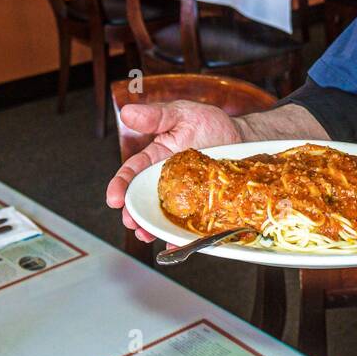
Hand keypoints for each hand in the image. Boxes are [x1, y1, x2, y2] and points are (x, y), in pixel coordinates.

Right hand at [104, 100, 242, 242]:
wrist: (243, 137)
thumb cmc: (210, 124)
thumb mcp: (181, 113)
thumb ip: (155, 116)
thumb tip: (127, 112)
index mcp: (156, 159)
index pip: (132, 173)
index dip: (120, 186)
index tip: (114, 199)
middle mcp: (165, 181)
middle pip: (142, 201)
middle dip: (132, 214)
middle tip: (130, 222)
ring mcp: (183, 196)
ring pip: (161, 216)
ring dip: (150, 228)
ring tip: (145, 235)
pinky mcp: (201, 208)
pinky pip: (188, 226)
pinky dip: (180, 237)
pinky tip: (175, 243)